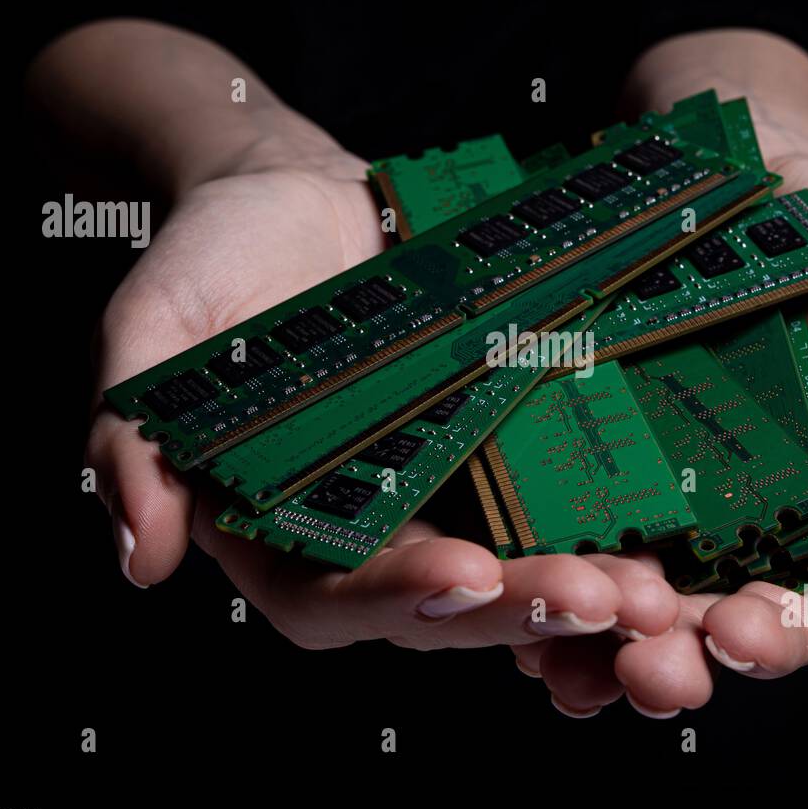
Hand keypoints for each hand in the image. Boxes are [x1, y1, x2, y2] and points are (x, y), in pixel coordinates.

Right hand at [64, 48, 677, 648]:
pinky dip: (610, 526)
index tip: (463, 575)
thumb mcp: (152, 331)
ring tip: (654, 590)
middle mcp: (369, 536)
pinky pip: (558, 505)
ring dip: (586, 590)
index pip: (330, 599)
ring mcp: (443, 498)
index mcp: (279, 533)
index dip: (395, 598)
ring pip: (518, 571)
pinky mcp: (502, 454)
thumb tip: (141, 557)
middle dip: (521, 610)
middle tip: (600, 599)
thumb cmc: (213, 262)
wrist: (296, 199)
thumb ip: (134, 440)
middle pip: (447, 604)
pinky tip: (673, 532)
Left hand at [513, 29, 807, 715]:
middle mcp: (711, 515)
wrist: (716, 143)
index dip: (779, 636)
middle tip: (647, 669)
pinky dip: (522, 577)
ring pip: (606, 601)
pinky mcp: (553, 451)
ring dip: (585, 646)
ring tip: (563, 652)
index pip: (797, 604)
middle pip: (692, 626)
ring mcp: (627, 490)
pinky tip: (503, 592)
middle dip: (670, 662)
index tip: (744, 635)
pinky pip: (535, 531)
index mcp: (801, 501)